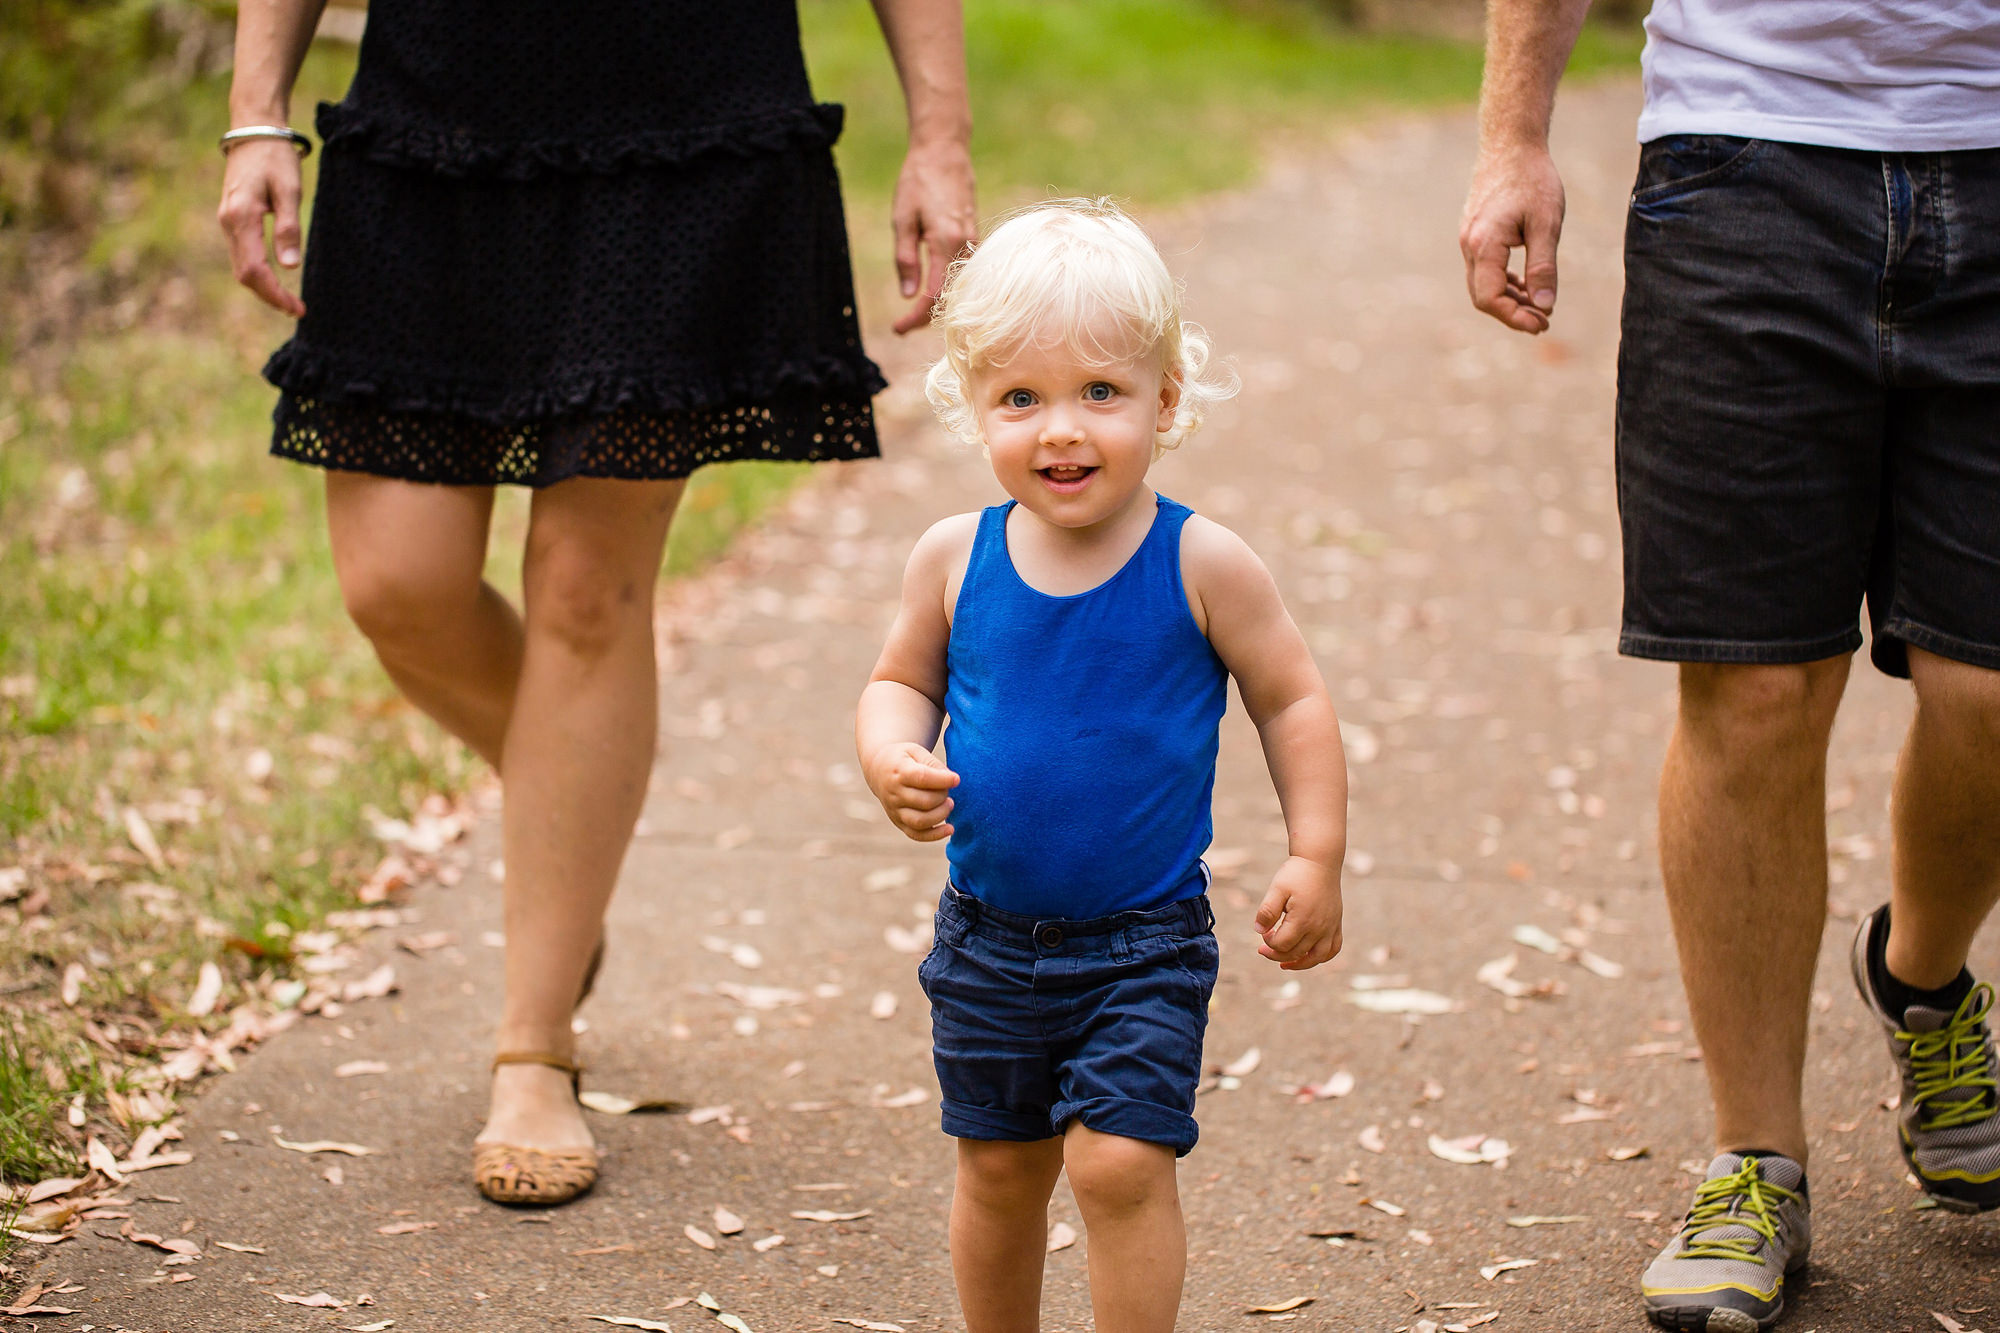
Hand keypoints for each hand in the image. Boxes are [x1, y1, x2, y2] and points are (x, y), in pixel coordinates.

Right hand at [218, 137, 306, 316]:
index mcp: (241, 218)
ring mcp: (227, 221)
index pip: (255, 270)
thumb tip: (291, 265)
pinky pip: (242, 255)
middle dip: (270, 296)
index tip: (297, 308)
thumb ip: (289, 228)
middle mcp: (228, 223)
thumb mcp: (289, 190)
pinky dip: (257, 273)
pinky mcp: (231, 219)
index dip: (275, 294)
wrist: (252, 131)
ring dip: (263, 287)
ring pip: (241, 267)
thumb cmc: (274, 158)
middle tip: (297, 310)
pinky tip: (275, 280)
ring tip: (289, 301)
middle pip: (245, 275)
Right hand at [863, 741, 959, 842]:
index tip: (956, 779)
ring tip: (949, 804)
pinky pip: (916, 834)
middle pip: (925, 801)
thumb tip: (952, 781)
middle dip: (943, 796)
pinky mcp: (898, 822)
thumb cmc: (904, 759)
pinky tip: (950, 829)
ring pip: (920, 821)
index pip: (922, 778)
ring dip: (941, 814)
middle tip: (948, 790)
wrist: (878, 770)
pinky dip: (935, 835)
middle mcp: (894, 793)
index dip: (943, 780)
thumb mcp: (916, 751)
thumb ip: (933, 764)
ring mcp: (895, 810)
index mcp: (899, 771)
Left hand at [889, 136, 975, 334]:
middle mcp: (965, 246)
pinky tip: (932, 291)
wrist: (945, 150)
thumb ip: (906, 258)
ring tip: (913, 314)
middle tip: (901, 326)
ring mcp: (974, 242)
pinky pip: (963, 272)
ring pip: (958, 286)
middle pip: (949, 297)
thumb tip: (909, 295)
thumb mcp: (902, 218)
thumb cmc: (919, 180)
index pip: (932, 295)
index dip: (915, 318)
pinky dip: (948, 287)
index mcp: (945, 242)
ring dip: (938, 304)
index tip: (897, 329)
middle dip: (926, 317)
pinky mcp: (974, 236)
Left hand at [1253, 855, 1342, 970]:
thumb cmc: (1296, 874)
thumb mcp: (1276, 889)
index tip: (1264, 930)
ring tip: (1284, 964)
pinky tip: (1309, 956)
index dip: (1267, 942)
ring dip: (1300, 963)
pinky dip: (1321, 957)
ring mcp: (1330, 927)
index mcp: (1303, 920)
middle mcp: (1319, 928)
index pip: (1281, 945)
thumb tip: (1259, 932)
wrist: (1320, 861)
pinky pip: (1333, 949)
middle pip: (1296, 953)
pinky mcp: (1337, 924)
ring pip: (1317, 958)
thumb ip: (1266, 911)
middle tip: (1262, 948)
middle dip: (1276, 954)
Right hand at [1459, 141, 1564, 334]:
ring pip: (1482, 285)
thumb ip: (1543, 267)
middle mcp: (1469, 246)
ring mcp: (1468, 240)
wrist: (1510, 144)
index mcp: (1484, 245)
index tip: (1543, 322)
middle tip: (1544, 320)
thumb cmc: (1532, 180)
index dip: (1515, 317)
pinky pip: (1484, 269)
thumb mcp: (1547, 224)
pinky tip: (1525, 285)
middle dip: (1512, 313)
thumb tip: (1544, 306)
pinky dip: (1503, 282)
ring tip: (1539, 306)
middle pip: (1483, 297)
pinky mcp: (1474, 234)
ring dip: (1508, 299)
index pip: (1490, 298)